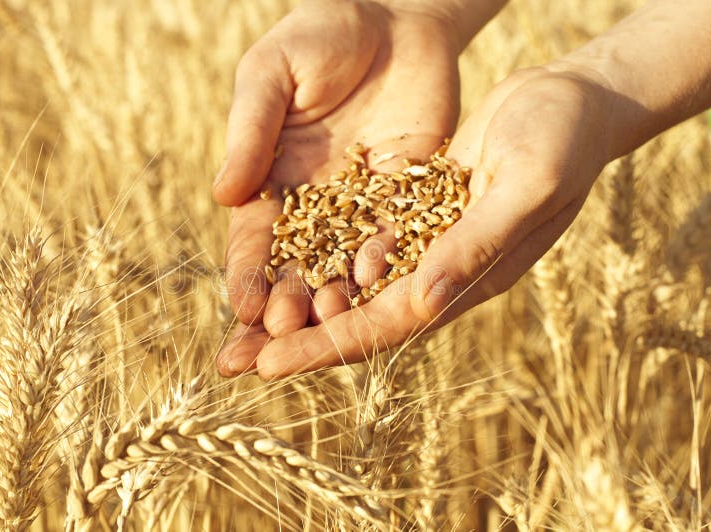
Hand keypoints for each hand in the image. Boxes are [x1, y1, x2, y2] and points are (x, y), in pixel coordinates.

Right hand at [213, 0, 462, 373]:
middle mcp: (312, 206)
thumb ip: (250, 133)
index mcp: (268, 180)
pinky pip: (395, 244)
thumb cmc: (319, 34)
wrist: (396, 18)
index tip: (243, 310)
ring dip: (334, 304)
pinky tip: (381, 298)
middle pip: (295, 270)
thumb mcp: (272, 74)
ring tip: (330, 332)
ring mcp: (359, 208)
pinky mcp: (406, 201)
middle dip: (285, 308)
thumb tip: (221, 197)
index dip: (247, 275)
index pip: (253, 241)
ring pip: (343, 269)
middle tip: (281, 344)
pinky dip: (385, 273)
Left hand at [220, 64, 616, 378]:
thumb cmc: (563, 139)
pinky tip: (278, 262)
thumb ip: (477, 245)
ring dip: (297, 304)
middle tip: (232, 360)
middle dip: (296, 341)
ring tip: (240, 321)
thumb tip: (421, 303)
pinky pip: (358, 243)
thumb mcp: (526, 185)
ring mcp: (427, 244)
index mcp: (469, 278)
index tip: (268, 364)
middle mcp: (442, 271)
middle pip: (358, 318)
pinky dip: (318, 258)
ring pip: (350, 286)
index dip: (327, 347)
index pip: (386, 326)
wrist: (572, 101)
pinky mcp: (416, 212)